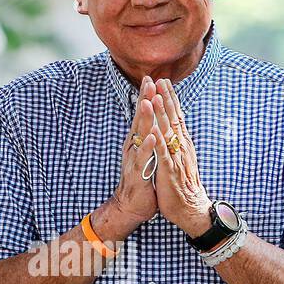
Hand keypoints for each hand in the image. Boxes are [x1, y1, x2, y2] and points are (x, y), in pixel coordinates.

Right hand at [99, 76, 158, 237]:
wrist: (131, 206)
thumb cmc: (142, 179)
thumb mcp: (146, 155)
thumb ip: (147, 138)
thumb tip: (151, 121)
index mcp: (138, 141)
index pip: (143, 115)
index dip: (147, 96)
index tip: (151, 78)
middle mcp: (134, 147)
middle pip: (140, 119)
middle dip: (145, 99)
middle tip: (149, 80)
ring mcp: (135, 159)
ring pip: (140, 135)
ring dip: (144, 118)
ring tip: (148, 102)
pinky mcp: (138, 173)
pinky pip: (143, 158)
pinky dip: (148, 147)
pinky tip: (153, 137)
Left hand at [149, 79, 211, 236]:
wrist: (190, 208)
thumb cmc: (182, 184)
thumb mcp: (180, 158)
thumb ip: (177, 143)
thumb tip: (174, 128)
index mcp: (181, 143)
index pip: (176, 116)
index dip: (169, 98)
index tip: (164, 81)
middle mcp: (180, 147)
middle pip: (173, 118)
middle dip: (165, 98)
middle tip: (160, 79)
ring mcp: (175, 157)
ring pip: (168, 132)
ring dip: (160, 114)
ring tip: (154, 97)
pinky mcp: (170, 171)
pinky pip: (163, 154)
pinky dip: (158, 141)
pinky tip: (154, 130)